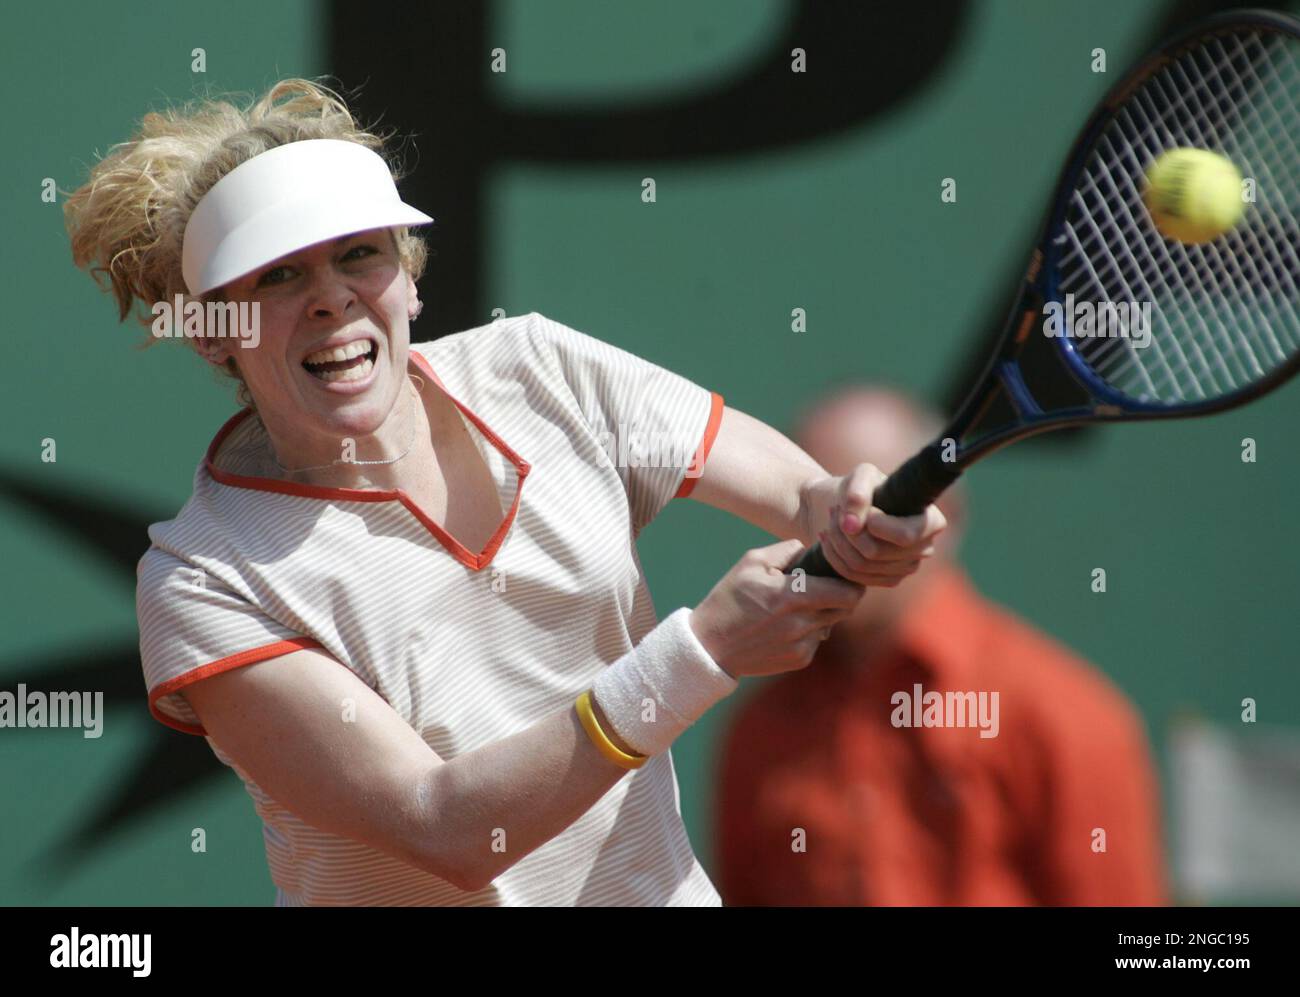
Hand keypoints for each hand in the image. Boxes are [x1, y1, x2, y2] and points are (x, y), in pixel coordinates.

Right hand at [690, 538, 864, 678]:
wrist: (710, 645)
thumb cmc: (730, 598)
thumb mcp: (751, 562)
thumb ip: (788, 550)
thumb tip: (813, 550)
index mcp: (792, 596)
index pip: (846, 592)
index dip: (851, 583)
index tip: (845, 576)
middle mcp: (801, 623)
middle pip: (845, 609)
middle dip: (840, 596)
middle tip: (824, 588)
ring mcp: (802, 645)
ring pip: (830, 624)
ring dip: (821, 614)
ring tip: (793, 609)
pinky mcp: (799, 660)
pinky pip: (817, 640)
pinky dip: (808, 632)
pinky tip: (784, 627)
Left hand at [800, 464, 946, 586]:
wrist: (847, 507)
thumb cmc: (861, 488)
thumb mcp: (860, 477)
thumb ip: (858, 492)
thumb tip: (852, 525)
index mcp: (932, 521)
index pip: (904, 535)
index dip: (874, 524)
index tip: (854, 507)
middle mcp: (925, 548)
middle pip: (876, 552)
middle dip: (847, 531)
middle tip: (834, 511)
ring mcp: (907, 567)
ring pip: (862, 565)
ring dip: (837, 541)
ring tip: (831, 521)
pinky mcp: (888, 580)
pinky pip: (854, 577)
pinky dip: (835, 556)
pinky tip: (829, 538)